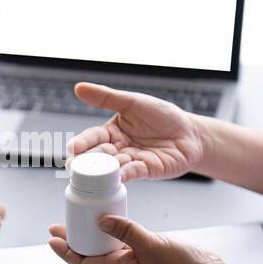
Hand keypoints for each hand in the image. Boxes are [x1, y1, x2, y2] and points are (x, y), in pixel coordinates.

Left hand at [47, 215, 237, 263]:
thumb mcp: (151, 244)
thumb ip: (126, 231)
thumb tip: (100, 220)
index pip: (84, 263)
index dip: (65, 252)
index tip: (52, 239)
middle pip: (91, 255)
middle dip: (74, 241)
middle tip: (60, 226)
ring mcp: (137, 261)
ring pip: (107, 249)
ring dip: (92, 236)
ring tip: (81, 221)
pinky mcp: (149, 253)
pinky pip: (124, 243)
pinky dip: (114, 232)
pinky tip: (113, 221)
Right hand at [64, 82, 207, 180]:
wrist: (190, 132)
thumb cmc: (162, 116)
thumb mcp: (133, 102)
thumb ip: (106, 97)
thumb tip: (79, 87)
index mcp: (112, 131)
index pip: (92, 137)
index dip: (81, 143)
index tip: (72, 148)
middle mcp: (119, 148)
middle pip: (98, 156)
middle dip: (86, 162)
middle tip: (74, 167)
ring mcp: (132, 161)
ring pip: (113, 167)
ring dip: (102, 171)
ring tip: (92, 175)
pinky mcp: (147, 171)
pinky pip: (133, 172)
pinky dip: (125, 174)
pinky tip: (117, 176)